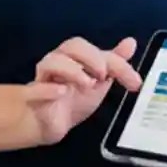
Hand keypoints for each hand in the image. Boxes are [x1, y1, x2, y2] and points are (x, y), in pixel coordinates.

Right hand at [24, 36, 142, 144]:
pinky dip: (47, 89)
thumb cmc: (74, 99)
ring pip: (50, 63)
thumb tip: (131, 42)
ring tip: (88, 85)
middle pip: (71, 46)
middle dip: (91, 57)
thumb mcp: (99, 82)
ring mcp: (44, 80)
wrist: (51, 124)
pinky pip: (34, 89)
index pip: (95, 50)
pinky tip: (61, 92)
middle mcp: (58, 63)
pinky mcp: (33, 98)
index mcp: (75, 57)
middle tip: (104, 75)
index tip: (134, 81)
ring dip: (72, 70)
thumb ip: (114, 63)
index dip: (116, 62)